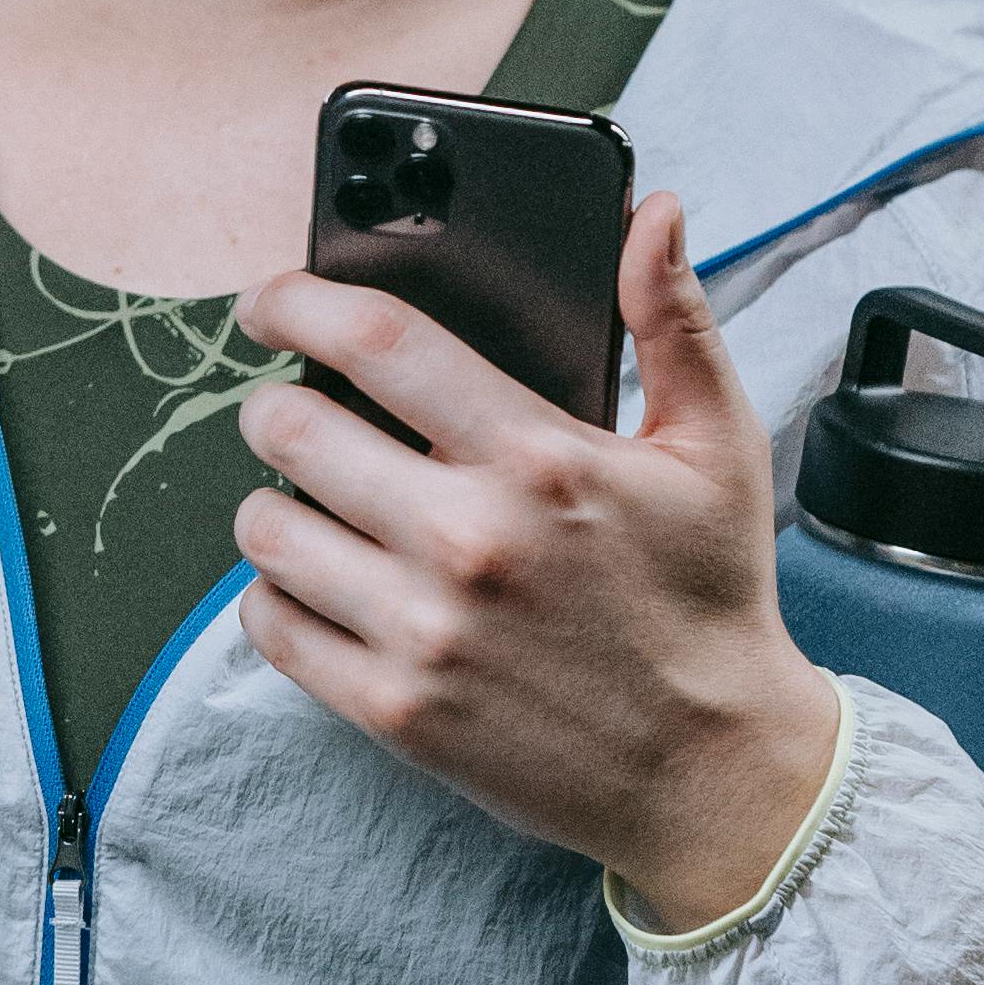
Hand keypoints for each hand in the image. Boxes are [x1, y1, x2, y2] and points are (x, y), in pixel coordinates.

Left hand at [233, 192, 842, 925]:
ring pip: (266, 528)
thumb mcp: (716, 445)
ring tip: (311, 503)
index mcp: (540, 456)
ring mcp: (426, 631)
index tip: (272, 299)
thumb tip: (651, 213)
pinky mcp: (396, 711)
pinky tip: (319, 584)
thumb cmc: (711, 598)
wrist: (715, 770)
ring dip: (275, 502)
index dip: (297, 301)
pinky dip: (277, 596)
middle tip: (292, 412)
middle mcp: (471, 539)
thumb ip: (672, 318)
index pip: (374, 341)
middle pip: (291, 429)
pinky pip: (272, 628)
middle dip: (274, 405)